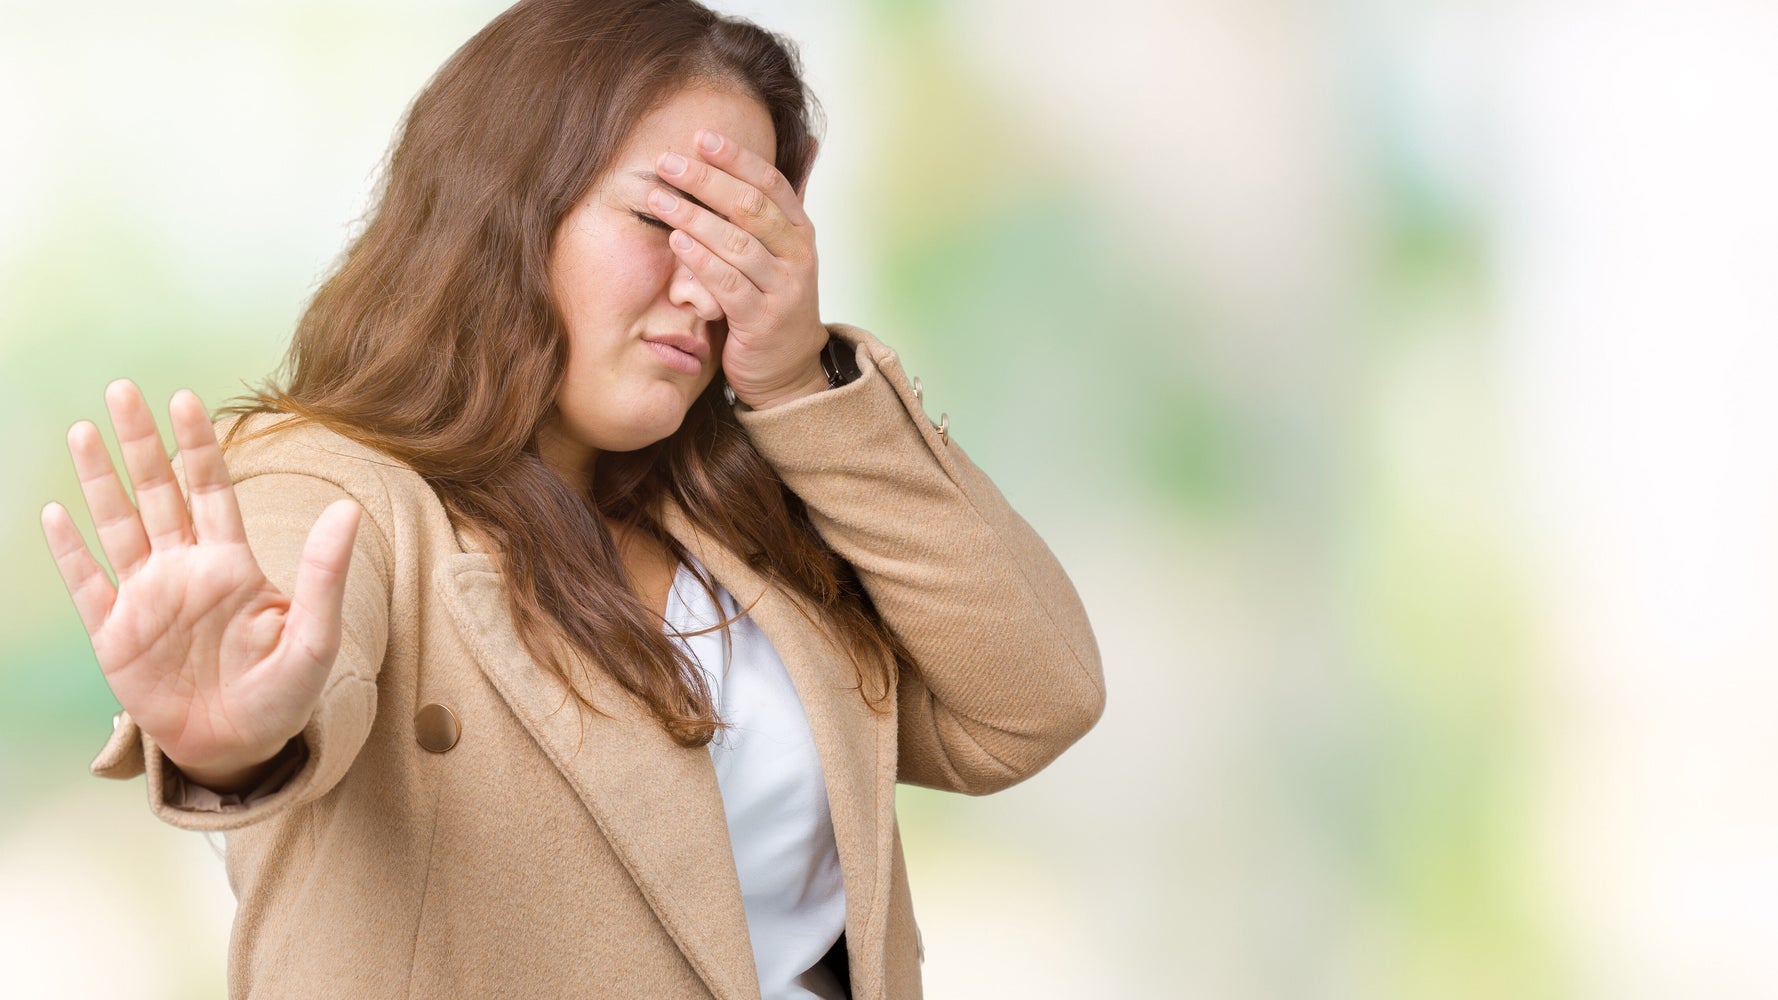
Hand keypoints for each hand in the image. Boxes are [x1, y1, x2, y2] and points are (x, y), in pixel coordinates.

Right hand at [41, 382, 361, 789]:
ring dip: (100, 480)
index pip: (212, 489)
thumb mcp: (313, 638)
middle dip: (141, 442)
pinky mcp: (115, 636)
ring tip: (85, 430)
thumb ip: (324, 575)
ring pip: (118, 525)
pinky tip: (56, 512)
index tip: (184, 398)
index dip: (197, 445)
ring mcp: (147, 599)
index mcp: (232, 565)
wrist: (240, 748)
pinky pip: (88, 585)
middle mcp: (185, 571)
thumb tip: (349, 510)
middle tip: (122, 389)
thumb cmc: (283, 695)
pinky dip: (71, 551)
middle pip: (158, 493)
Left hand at [649, 128, 827, 409]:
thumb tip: (809, 139)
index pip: (771, 183)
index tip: (701, 136)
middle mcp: (797, 256)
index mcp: (800, 231)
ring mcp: (782, 290)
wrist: (787, 367)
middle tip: (667, 162)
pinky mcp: (761, 321)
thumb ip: (780, 202)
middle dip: (706, 181)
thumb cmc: (772, 298)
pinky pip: (728, 283)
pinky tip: (676, 241)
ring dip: (694, 217)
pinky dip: (701, 260)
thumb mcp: (783, 249)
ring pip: (737, 244)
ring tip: (659, 198)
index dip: (737, 158)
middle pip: (750, 208)